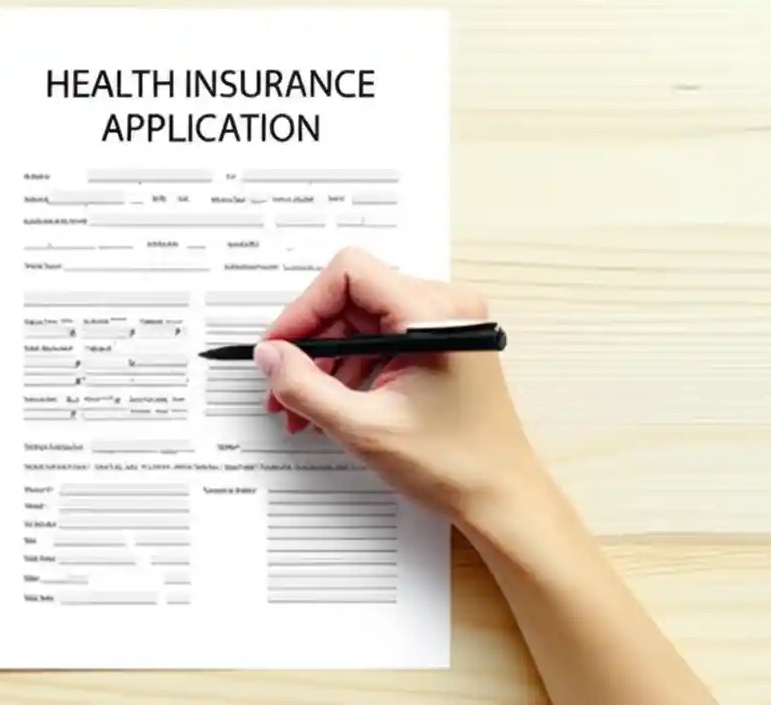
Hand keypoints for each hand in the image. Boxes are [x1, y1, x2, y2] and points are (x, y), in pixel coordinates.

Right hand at [257, 247, 540, 524]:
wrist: (499, 496)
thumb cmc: (456, 463)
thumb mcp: (363, 426)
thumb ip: (305, 387)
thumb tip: (271, 356)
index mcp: (434, 314)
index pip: (349, 274)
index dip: (304, 308)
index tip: (280, 344)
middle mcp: (443, 308)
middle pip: (351, 298)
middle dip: (310, 343)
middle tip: (282, 382)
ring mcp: (442, 326)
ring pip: (359, 322)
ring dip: (324, 362)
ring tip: (301, 405)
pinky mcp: (436, 345)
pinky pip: (377, 341)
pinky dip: (347, 370)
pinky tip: (331, 404)